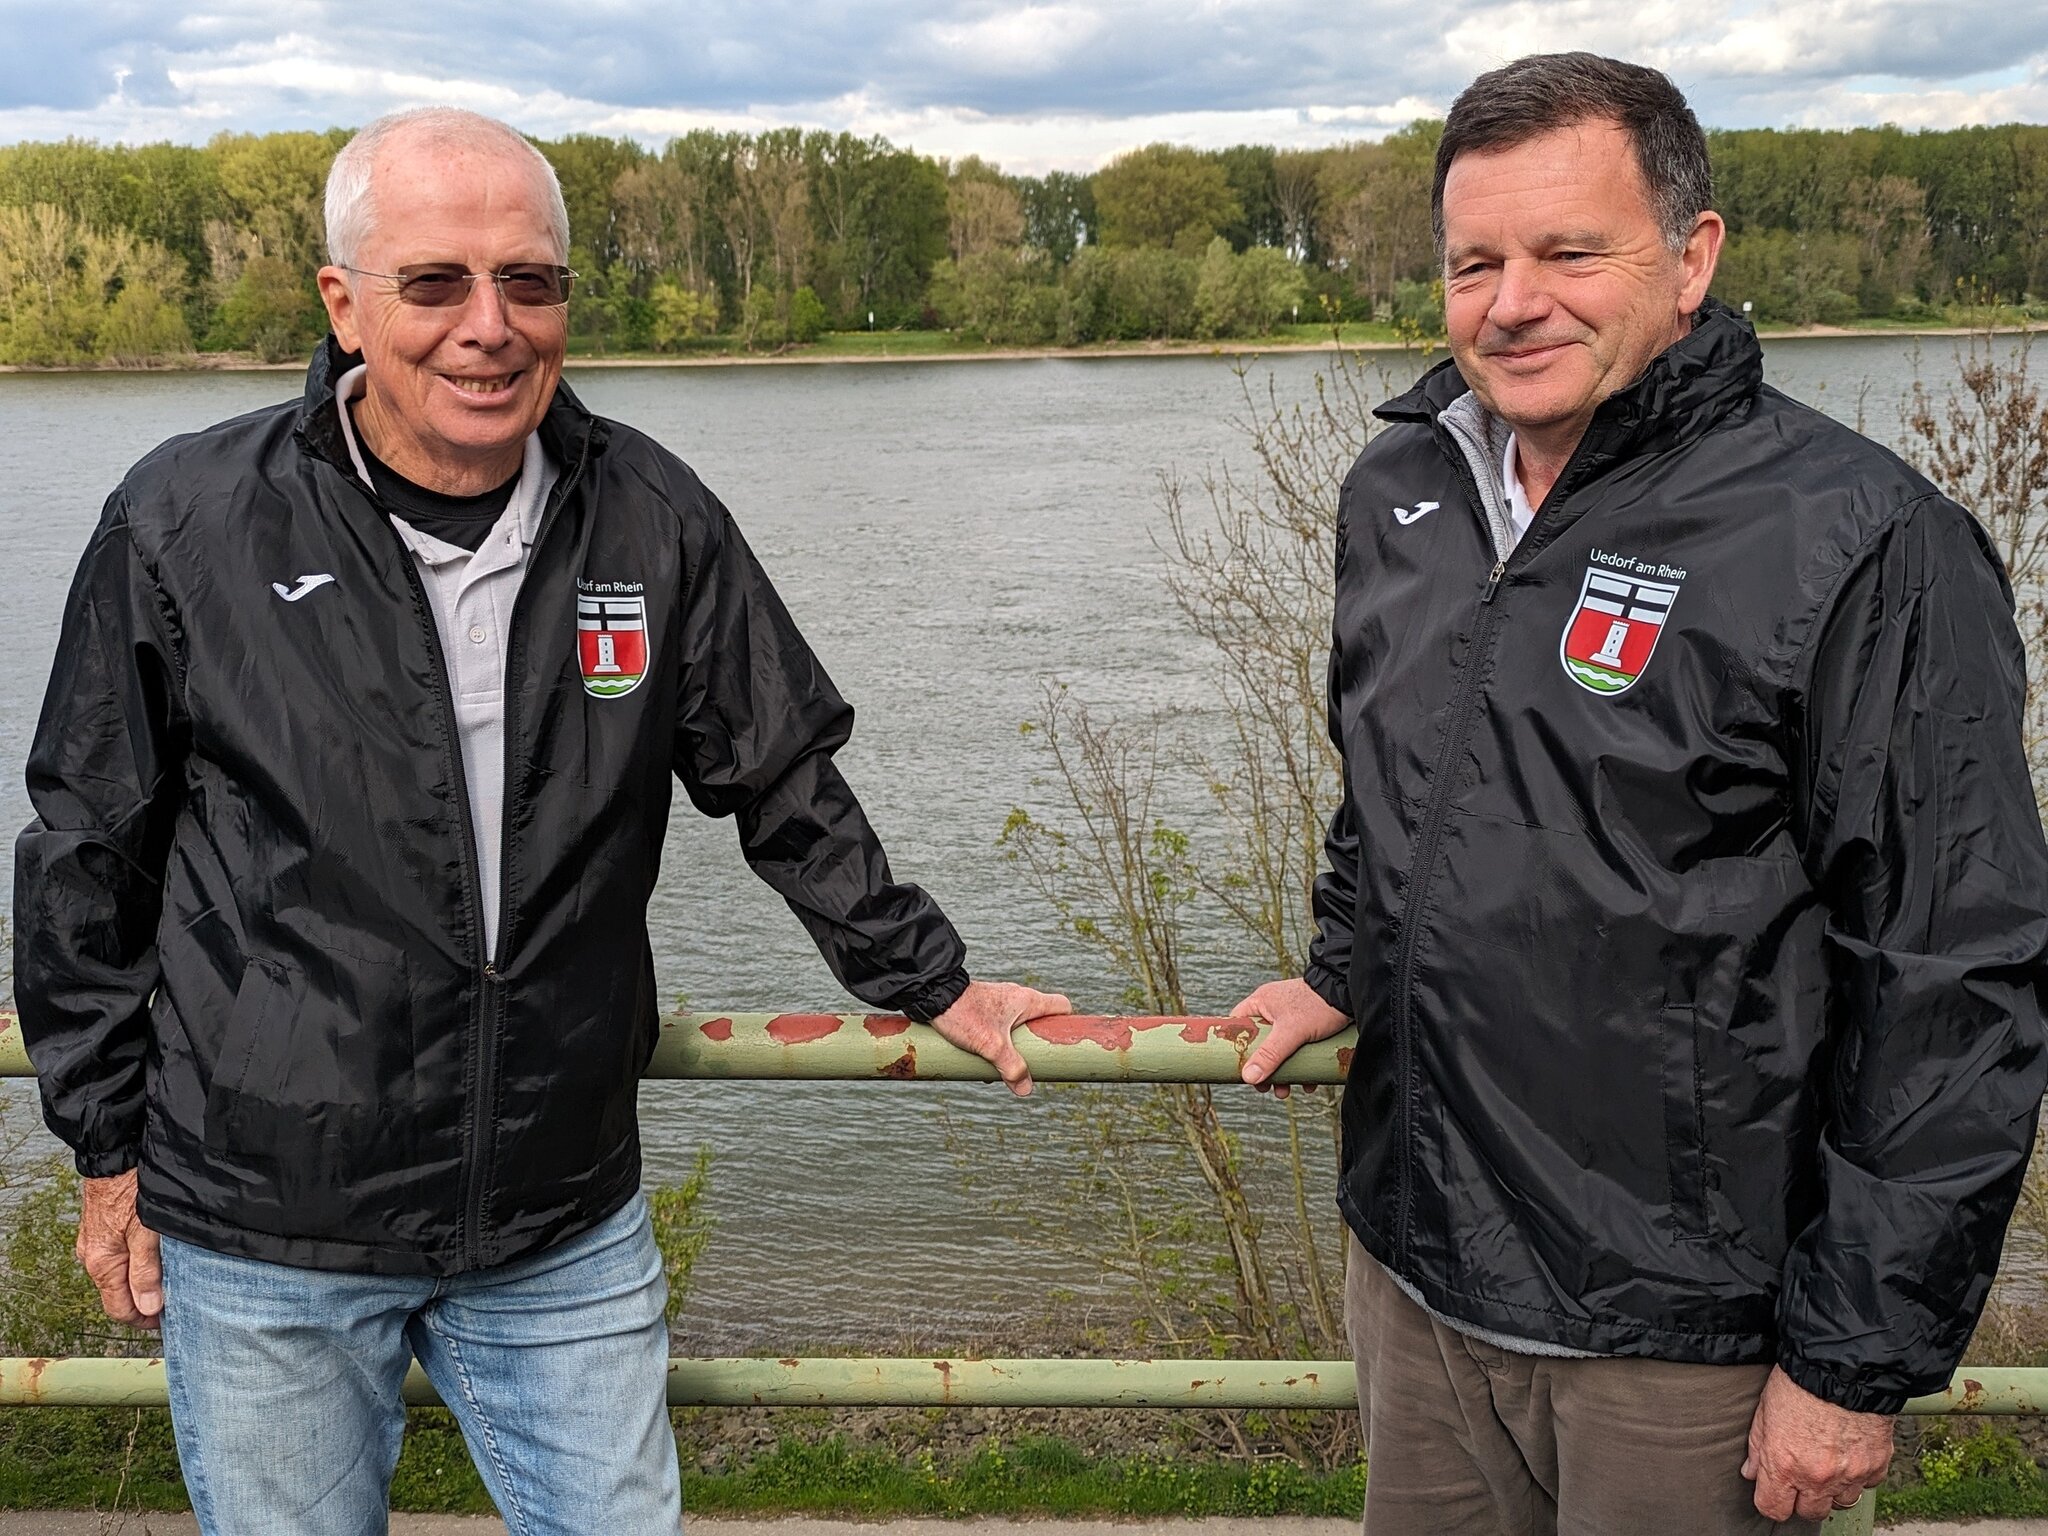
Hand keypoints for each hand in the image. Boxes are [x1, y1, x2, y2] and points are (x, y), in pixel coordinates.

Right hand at [77, 1168, 161, 1331]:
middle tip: (176, 1301)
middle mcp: (93, 1256)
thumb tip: (148, 1307)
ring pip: (120, 1274)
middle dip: (145, 1301)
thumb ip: (146, 1271)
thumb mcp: (146, 1231)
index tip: (169, 1320)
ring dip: (143, 1281)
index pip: (120, 1309)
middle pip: (119, 1293)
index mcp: (102, 1263)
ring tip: (171, 1279)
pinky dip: (138, 1262)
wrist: (115, 1152)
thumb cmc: (131, 1188)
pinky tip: (157, 1257)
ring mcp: (97, 1242)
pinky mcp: (104, 1228)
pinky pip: (120, 1255)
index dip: (145, 1319)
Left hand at [929, 980, 1072, 1096]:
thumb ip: (1011, 1068)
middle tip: (1031, 1065)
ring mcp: (1000, 1003)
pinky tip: (983, 1059)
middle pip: (1040, 1022)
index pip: (1062, 1006)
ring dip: (1014, 1048)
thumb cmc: (964, 1013)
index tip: (1063, 1047)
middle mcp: (1017, 998)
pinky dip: (997, 1043)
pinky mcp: (984, 1008)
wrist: (931, 994)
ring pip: (1018, 1028)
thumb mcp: (991, 1046)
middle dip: (1037, 1046)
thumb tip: (1026, 1089)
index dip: (1068, 1025)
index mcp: (1028, 1000)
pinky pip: (1000, 1028)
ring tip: (1002, 1068)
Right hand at [1234, 978, 1349, 1098]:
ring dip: (1282, 1072)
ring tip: (1286, 1090)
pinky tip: (1307, 1082)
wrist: (1351, 995)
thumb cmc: (1319, 1004)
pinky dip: (1299, 1066)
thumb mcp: (1291, 1033)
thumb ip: (1269, 1055)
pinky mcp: (1306, 1026)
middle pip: (1258, 1043)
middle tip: (1266, 1086)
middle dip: (1263, 1068)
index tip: (1239, 1067)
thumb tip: (1249, 1077)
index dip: (1236, 1047)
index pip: (1237, 1025)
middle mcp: (1272, 1009)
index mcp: (1261, 1003)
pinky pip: (1296, 1049)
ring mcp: (1290, 1017)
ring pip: (1278, 1049)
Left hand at [1743, 1365, 1893, 1521]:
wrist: (1843, 1364)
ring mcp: (1850, 1474)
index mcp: (1784, 1465)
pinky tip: (1850, 1453)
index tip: (1774, 1492)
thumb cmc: (1800, 1381)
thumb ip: (1758, 1447)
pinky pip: (1867, 1485)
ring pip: (1841, 1503)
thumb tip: (1752, 1472)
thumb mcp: (1765, 1410)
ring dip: (1833, 1489)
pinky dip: (1859, 1475)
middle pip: (1809, 1513)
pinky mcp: (1876, 1465)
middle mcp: (1817, 1476)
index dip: (1772, 1501)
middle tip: (1802, 1476)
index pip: (1774, 1509)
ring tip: (1827, 1463)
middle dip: (1803, 1498)